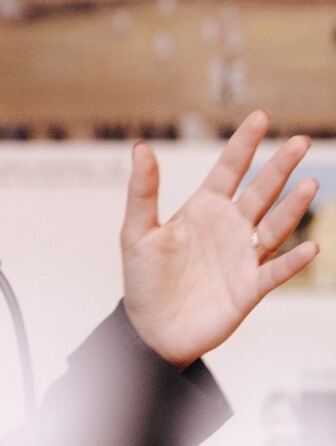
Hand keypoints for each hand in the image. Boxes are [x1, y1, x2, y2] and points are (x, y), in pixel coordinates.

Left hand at [121, 111, 319, 367]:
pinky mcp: (249, 288)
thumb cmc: (143, 279)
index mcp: (202, 209)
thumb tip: (140, 147)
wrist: (151, 329)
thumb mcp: (136, 231)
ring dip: (292, 207)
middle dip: (279, 167)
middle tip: (300, 141)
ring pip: (275, 226)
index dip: (244, 144)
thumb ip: (143, 191)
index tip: (261, 115)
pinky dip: (293, 261)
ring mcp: (242, 256)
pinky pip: (276, 271)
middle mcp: (228, 228)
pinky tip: (310, 247)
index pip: (229, 170)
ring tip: (310, 185)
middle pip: (260, 191)